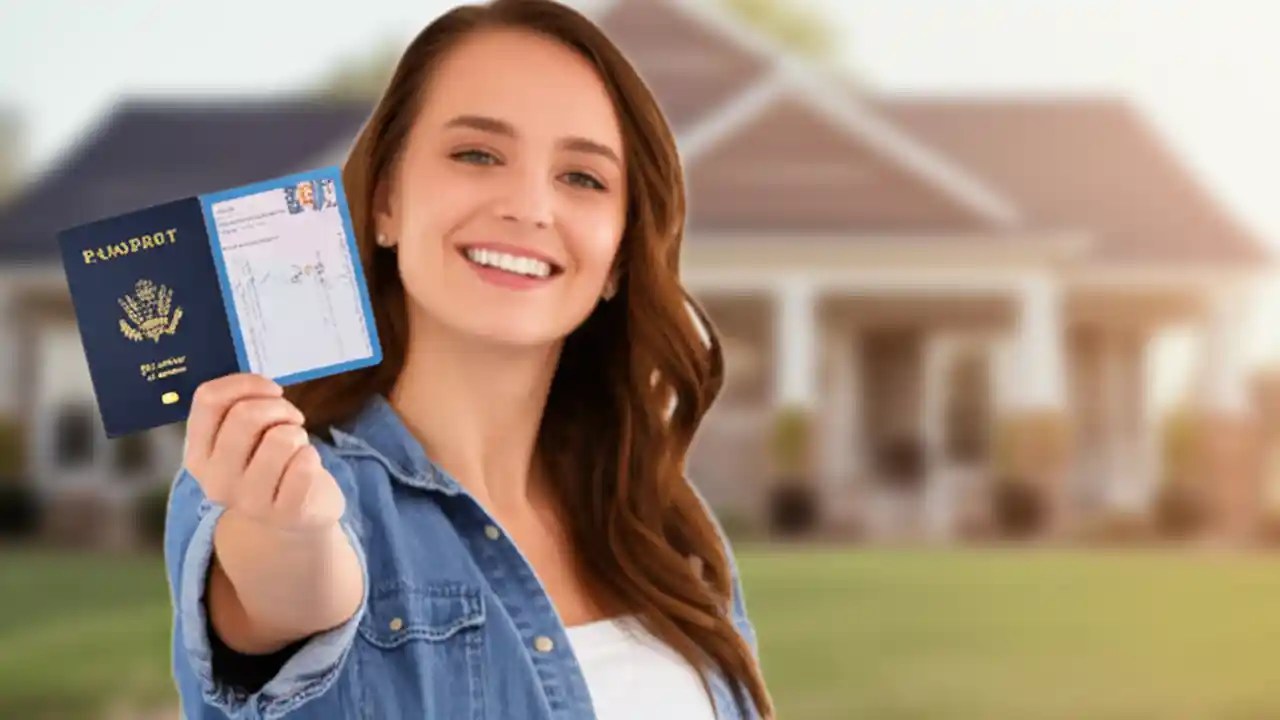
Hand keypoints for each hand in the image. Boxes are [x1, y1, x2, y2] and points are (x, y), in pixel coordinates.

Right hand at [183, 373, 344, 532]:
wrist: (291, 522)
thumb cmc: (267, 464)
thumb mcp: (241, 439)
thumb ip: (238, 408)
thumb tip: (258, 385)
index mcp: (198, 454)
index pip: (208, 399)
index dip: (245, 383)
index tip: (271, 390)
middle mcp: (215, 480)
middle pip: (246, 415)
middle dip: (279, 407)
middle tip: (290, 420)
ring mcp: (249, 500)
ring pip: (281, 437)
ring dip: (297, 433)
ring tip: (295, 447)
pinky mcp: (286, 512)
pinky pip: (304, 465)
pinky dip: (312, 457)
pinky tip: (306, 467)